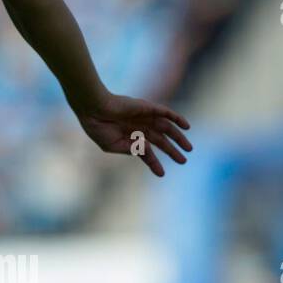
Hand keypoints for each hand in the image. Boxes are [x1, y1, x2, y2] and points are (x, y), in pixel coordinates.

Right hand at [74, 92, 191, 176]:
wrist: (93, 109)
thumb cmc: (97, 127)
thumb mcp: (112, 145)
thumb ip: (130, 150)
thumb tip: (147, 151)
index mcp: (128, 137)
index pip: (146, 151)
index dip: (154, 163)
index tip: (161, 174)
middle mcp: (138, 127)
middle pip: (160, 140)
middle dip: (172, 151)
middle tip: (183, 161)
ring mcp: (144, 117)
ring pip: (166, 128)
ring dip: (178, 138)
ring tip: (189, 149)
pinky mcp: (147, 108)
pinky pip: (166, 113)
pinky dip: (177, 118)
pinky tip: (187, 127)